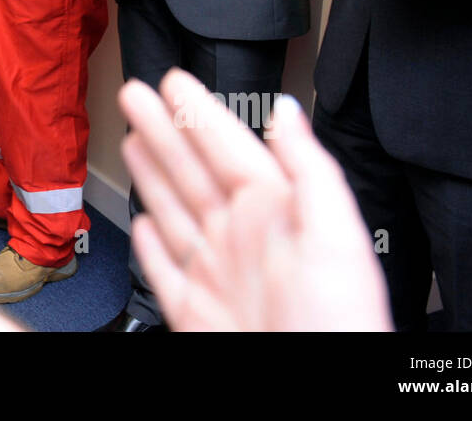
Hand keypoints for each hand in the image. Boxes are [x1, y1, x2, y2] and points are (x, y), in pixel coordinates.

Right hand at [121, 71, 390, 330]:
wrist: (315, 398)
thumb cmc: (339, 327)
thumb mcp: (335, 235)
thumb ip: (311, 169)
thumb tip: (288, 112)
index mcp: (274, 215)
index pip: (229, 148)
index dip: (200, 113)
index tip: (176, 81)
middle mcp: (241, 240)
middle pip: (191, 171)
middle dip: (164, 129)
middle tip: (138, 93)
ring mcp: (215, 276)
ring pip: (173, 210)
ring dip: (151, 171)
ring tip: (132, 134)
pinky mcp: (194, 314)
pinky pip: (164, 271)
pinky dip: (149, 245)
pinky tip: (142, 222)